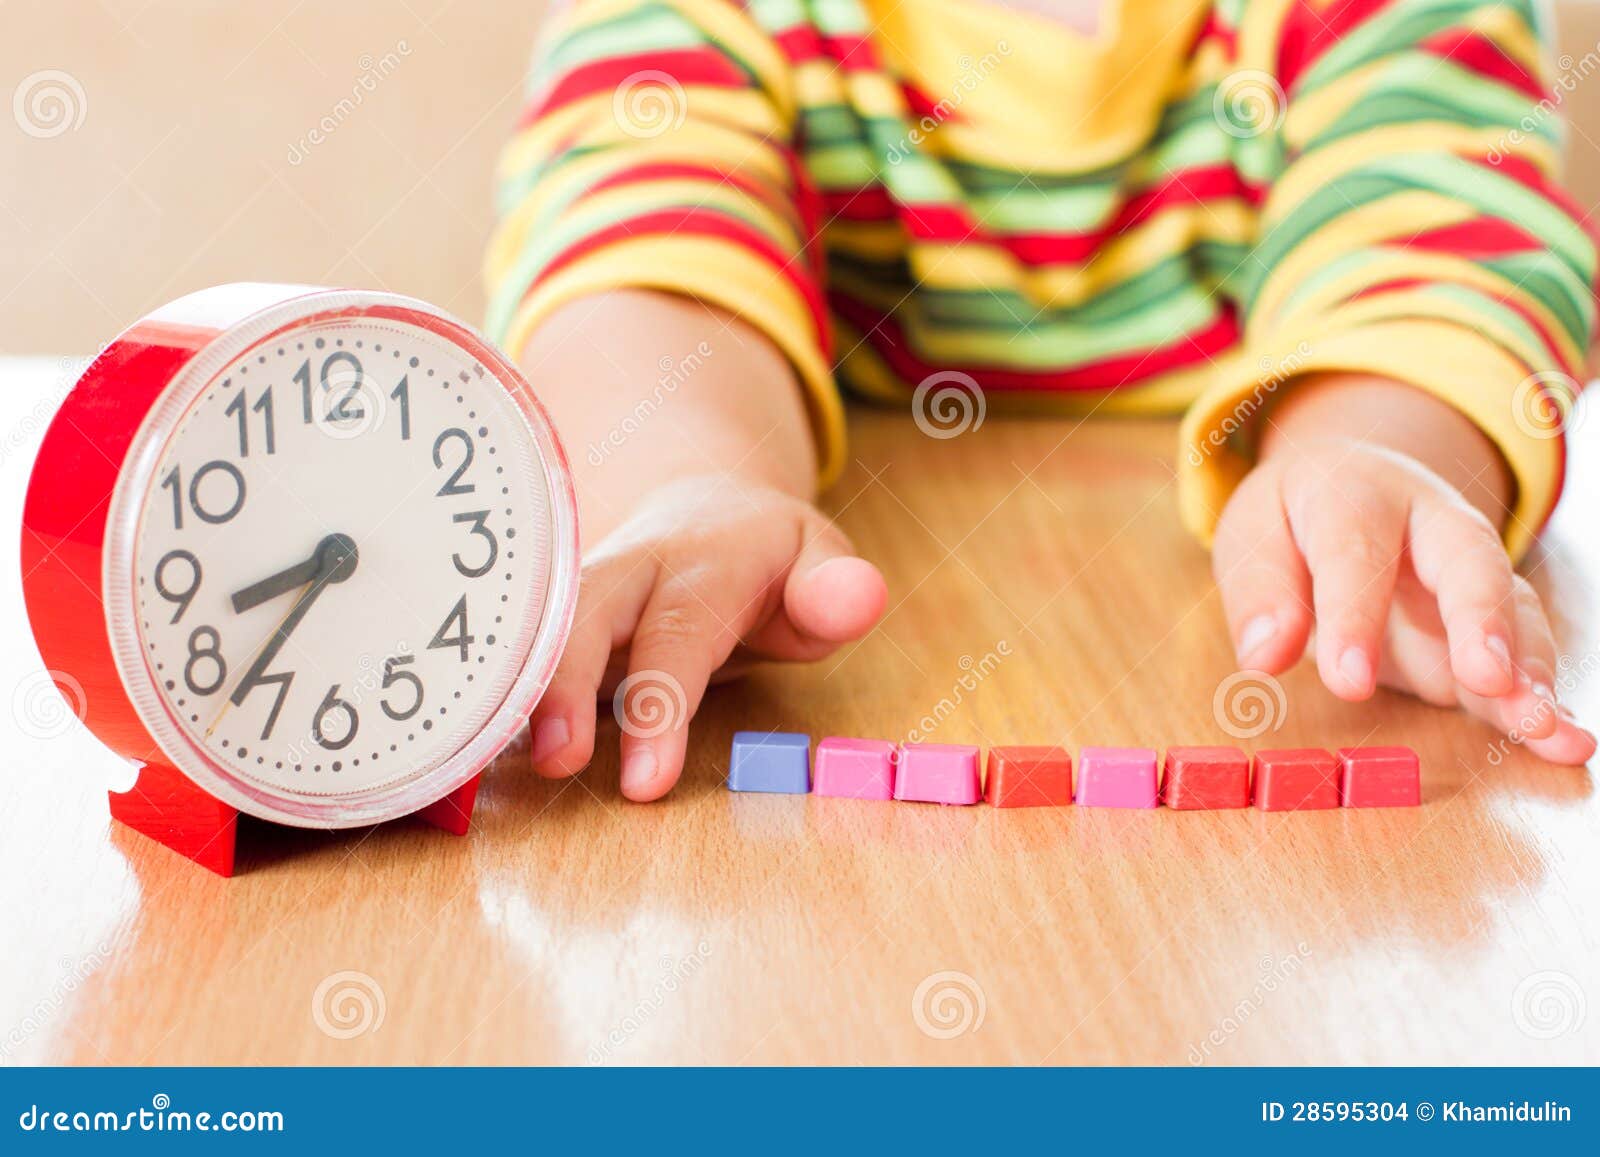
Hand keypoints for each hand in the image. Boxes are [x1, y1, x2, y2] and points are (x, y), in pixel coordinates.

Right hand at [526, 474, 887, 799]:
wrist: (701, 507)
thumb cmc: (766, 559)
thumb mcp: (819, 561)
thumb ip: (836, 589)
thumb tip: (857, 601)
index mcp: (704, 558)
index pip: (679, 628)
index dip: (660, 702)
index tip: (644, 784)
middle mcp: (631, 566)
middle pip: (586, 612)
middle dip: (565, 684)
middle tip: (556, 762)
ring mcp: (581, 589)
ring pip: (534, 627)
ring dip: (515, 693)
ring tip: (496, 765)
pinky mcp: (549, 619)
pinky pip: (514, 651)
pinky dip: (492, 696)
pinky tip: (468, 752)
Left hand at [1213, 437, 1594, 763]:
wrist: (1352, 485)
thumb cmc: (1295, 519)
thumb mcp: (1255, 535)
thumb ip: (1261, 593)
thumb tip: (1264, 656)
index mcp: (1359, 495)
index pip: (1355, 553)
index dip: (1354, 617)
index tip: (1348, 682)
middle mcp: (1433, 526)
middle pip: (1467, 562)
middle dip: (1481, 620)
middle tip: (1487, 678)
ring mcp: (1471, 573)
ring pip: (1511, 612)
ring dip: (1529, 671)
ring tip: (1544, 727)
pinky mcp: (1491, 623)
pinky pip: (1522, 655)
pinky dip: (1543, 696)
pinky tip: (1564, 740)